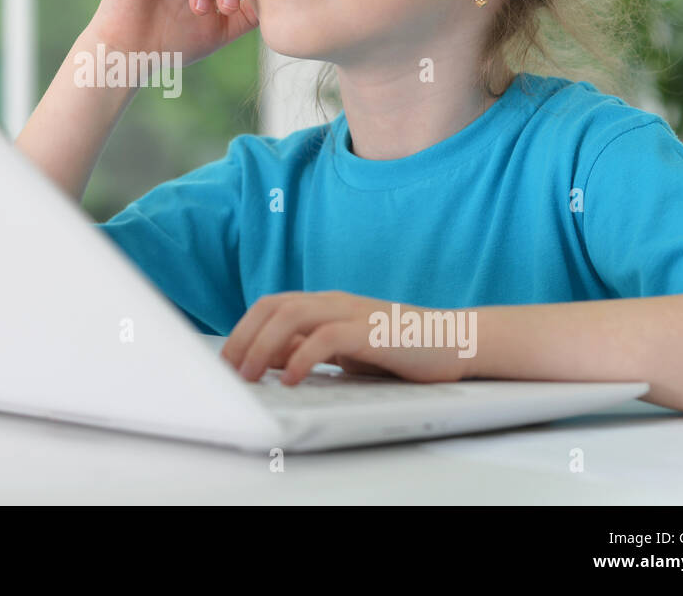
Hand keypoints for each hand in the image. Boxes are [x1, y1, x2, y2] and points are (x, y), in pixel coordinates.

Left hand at [219, 291, 480, 385]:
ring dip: (264, 345)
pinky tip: (291, 379)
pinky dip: (303, 357)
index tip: (226, 360)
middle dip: (245, 337)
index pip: (271, 306)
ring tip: (250, 375)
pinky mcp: (371, 331)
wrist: (456, 342)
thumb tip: (269, 362)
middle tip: (229, 371)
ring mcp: (352, 312)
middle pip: (273, 306)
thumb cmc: (401, 349)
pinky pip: (327, 337)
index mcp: (326, 304)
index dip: (244, 329)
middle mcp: (334, 302)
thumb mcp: (347, 351)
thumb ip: (311, 350)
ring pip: (292, 315)